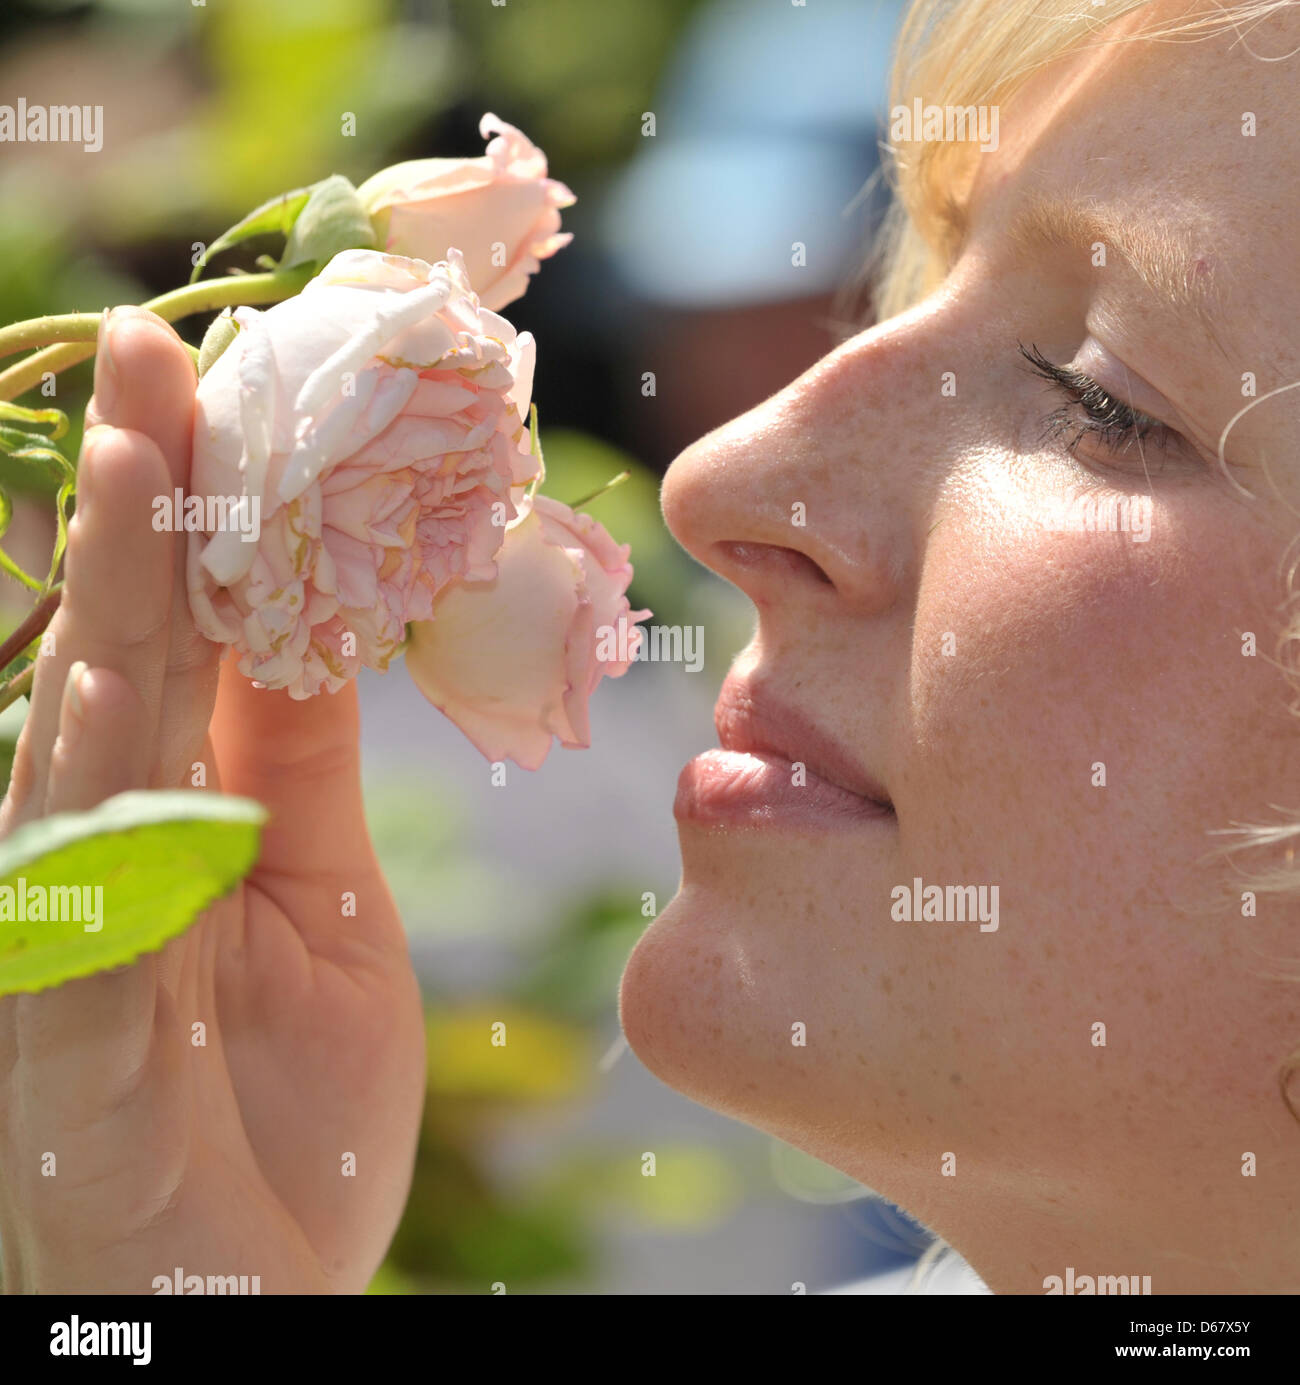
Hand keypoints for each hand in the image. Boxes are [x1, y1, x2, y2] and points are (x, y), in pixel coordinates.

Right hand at [0, 307, 424, 1293]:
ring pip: (84, 721)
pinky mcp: (53, 1017)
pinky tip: (116, 644)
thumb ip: (300, 761)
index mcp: (179, 813)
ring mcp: (66, 921)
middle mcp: (102, 841)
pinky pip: (76, 868)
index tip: (214, 384)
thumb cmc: (290, 1111)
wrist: (262, 1287)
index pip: (188, 635)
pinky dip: (96, 754)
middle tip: (159, 353)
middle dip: (147, 505)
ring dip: (116, 587)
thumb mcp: (322, 902)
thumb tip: (326, 609)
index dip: (199, 515)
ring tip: (146, 446)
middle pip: (125, 645)